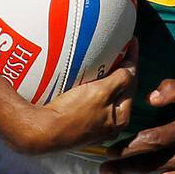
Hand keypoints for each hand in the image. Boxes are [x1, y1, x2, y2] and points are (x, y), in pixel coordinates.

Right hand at [13, 39, 138, 154]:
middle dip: (120, 70)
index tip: (131, 42)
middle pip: (120, 90)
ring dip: (106, 78)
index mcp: (121, 118)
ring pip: (105, 95)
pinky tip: (86, 79)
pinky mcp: (79, 122)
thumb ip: (120, 80)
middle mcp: (110, 124)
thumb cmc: (72, 113)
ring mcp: (95, 125)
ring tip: (105, 60)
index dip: (132, 61)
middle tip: (119, 48)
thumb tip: (131, 68)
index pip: (131, 83)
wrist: (43, 131)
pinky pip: (90, 99)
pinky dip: (91, 87)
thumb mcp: (101, 93)